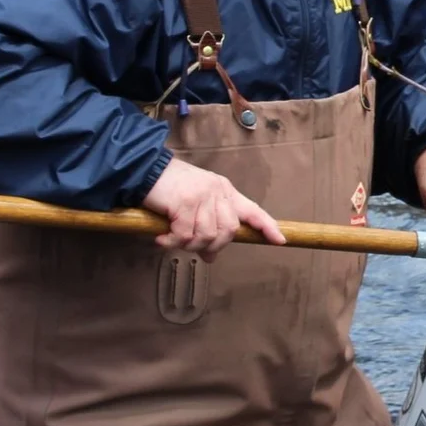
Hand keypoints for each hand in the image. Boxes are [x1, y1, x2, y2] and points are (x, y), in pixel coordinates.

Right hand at [142, 156, 285, 259]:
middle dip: (213, 245)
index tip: (279, 240)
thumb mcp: (196, 203)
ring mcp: (203, 196)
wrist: (146, 169)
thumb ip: (208, 225)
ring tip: (173, 239)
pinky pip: (185, 235)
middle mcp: (218, 192)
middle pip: (229, 231)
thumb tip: (211, 256)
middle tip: (193, 248)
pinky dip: (173, 242)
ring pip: (207, 235)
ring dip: (189, 245)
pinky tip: (162, 240)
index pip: (253, 211)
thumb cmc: (171, 188)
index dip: (267, 226)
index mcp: (225, 191)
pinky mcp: (185, 202)